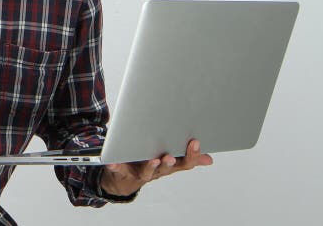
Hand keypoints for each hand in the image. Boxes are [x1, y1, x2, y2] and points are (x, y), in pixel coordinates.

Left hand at [99, 139, 213, 196]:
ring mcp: (139, 173)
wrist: (122, 181)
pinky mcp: (122, 172)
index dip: (191, 155)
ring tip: (153, 160)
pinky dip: (116, 166)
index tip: (195, 141)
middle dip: (170, 163)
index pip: (184, 163)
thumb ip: (186, 158)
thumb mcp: (168, 162)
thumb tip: (209, 159)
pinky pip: (119, 170)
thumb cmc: (147, 165)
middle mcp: (156, 171)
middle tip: (172, 156)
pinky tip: (113, 162)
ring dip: (150, 166)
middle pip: (166, 169)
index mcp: (167, 166)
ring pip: (147, 172)